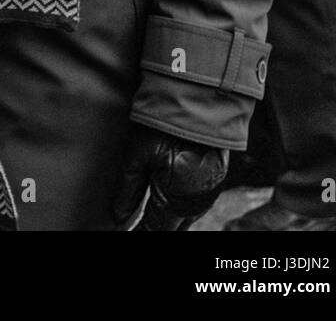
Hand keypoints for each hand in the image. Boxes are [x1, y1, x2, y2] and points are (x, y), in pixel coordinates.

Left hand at [112, 125, 228, 230]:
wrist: (201, 102)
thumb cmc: (165, 125)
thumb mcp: (138, 154)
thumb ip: (128, 188)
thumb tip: (119, 216)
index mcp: (176, 200)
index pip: (155, 230)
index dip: (139, 233)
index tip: (124, 233)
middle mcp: (196, 202)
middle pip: (171, 227)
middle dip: (154, 228)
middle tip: (135, 227)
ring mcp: (208, 193)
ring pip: (185, 217)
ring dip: (167, 220)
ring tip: (147, 220)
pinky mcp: (215, 180)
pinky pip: (195, 204)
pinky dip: (179, 208)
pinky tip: (168, 205)